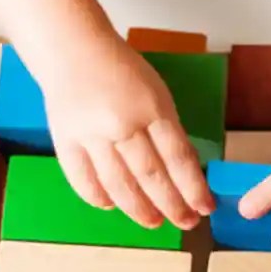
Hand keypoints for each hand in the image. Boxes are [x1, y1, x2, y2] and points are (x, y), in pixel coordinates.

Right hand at [43, 40, 213, 229]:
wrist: (72, 49)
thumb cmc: (120, 71)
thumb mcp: (156, 93)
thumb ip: (168, 130)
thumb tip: (184, 174)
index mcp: (151, 107)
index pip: (178, 157)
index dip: (194, 188)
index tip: (205, 207)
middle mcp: (122, 124)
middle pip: (151, 176)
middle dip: (172, 205)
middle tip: (186, 223)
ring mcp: (91, 135)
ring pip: (118, 185)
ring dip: (139, 209)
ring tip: (154, 222)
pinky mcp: (65, 141)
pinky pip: (83, 180)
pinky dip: (99, 197)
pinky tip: (112, 206)